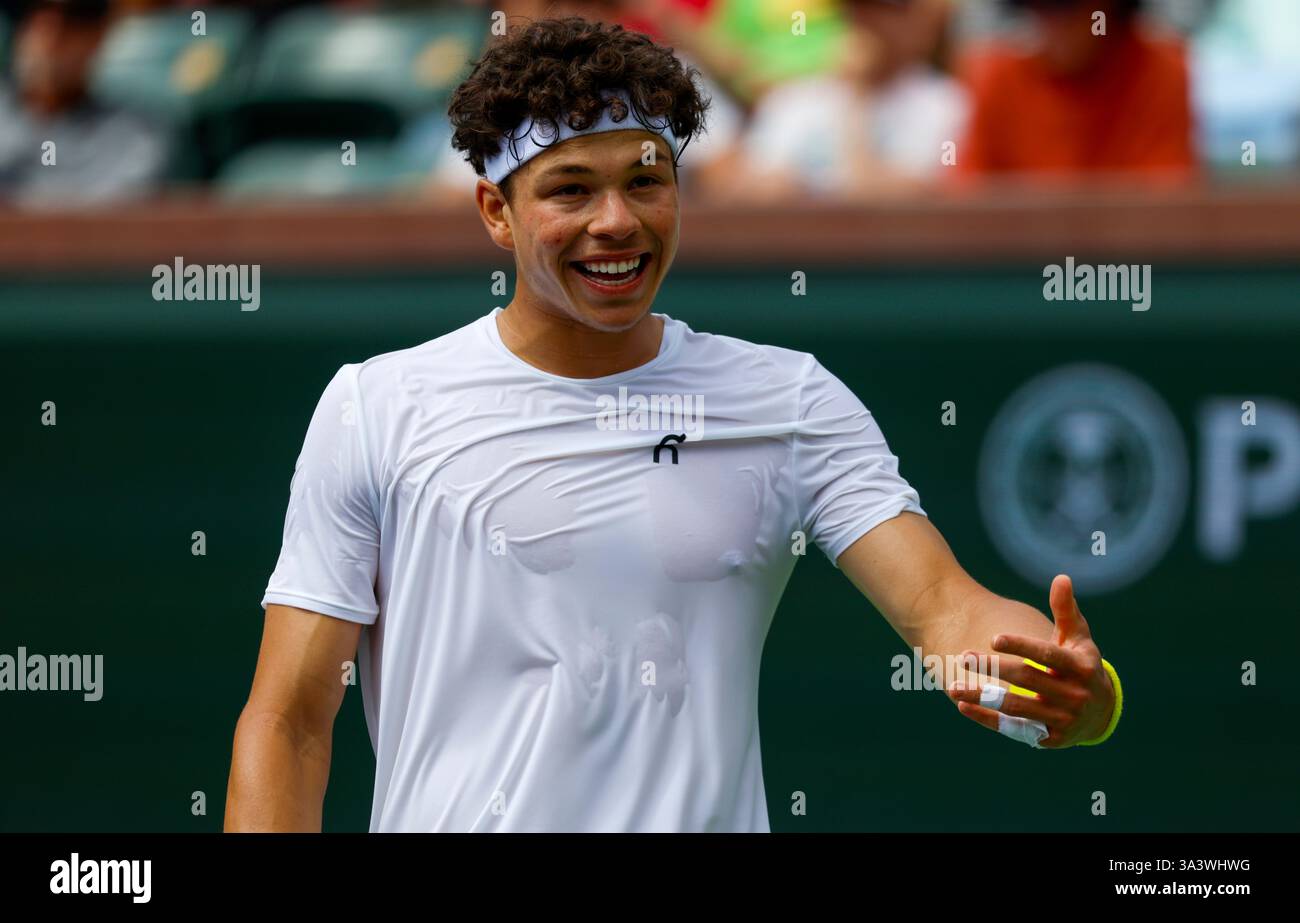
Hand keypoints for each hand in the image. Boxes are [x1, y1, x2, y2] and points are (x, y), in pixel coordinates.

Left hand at [945, 574, 1114, 748]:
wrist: (1101, 712)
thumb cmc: (1081, 664)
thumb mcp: (1078, 638)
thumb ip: (1066, 610)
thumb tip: (1061, 577)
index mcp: (1081, 667)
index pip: (1048, 655)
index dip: (1021, 646)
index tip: (994, 638)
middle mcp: (1074, 695)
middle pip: (1028, 679)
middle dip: (993, 668)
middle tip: (963, 656)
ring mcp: (1062, 719)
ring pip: (1016, 707)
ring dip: (983, 697)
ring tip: (952, 687)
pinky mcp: (1049, 738)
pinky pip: (1014, 729)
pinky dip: (988, 719)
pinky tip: (963, 706)